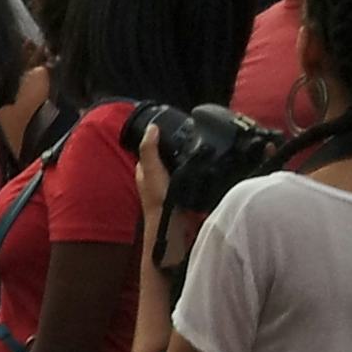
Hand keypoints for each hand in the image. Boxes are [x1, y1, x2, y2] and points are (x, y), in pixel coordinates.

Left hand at [133, 125, 206, 268]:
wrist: (173, 228)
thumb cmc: (158, 202)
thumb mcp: (151, 172)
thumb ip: (150, 150)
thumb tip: (152, 127)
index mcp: (146, 170)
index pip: (152, 146)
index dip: (160, 135)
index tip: (176, 123)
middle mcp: (157, 176)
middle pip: (168, 154)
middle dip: (178, 145)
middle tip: (193, 132)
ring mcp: (171, 184)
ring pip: (180, 164)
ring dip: (189, 156)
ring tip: (202, 143)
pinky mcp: (184, 192)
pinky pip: (191, 175)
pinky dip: (196, 169)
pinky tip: (206, 163)